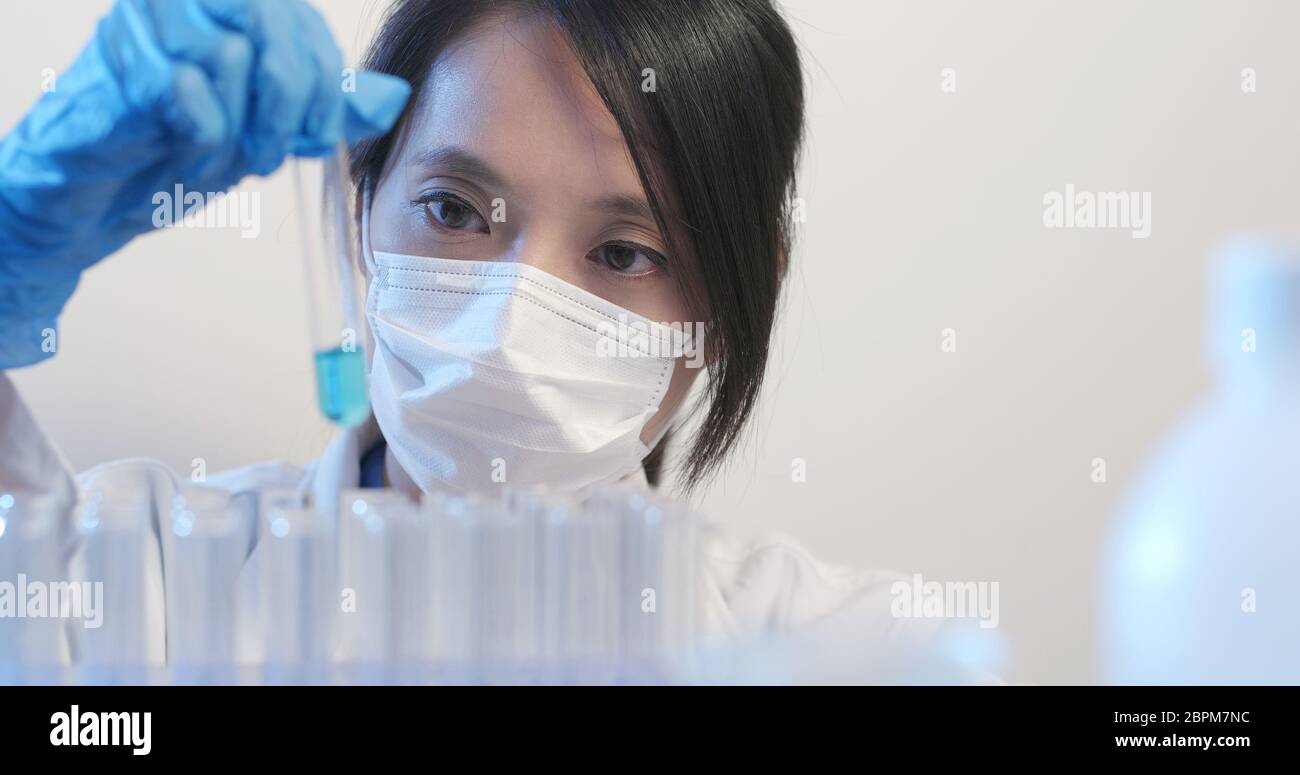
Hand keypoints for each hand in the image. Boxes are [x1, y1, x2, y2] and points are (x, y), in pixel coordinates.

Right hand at [0, 0, 410, 367]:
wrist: (88, 204)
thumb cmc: (172, 156)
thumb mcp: (265, 130)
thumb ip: (325, 108)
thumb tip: (393, 96)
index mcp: (221, 4)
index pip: (300, 20)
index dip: (326, 82)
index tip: (319, 135)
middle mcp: (183, 0)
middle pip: (272, 28)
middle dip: (292, 103)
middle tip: (276, 154)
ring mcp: (145, 23)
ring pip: (232, 60)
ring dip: (240, 133)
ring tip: (217, 162)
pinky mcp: (120, 63)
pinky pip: (192, 96)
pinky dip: (202, 144)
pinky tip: (182, 160)